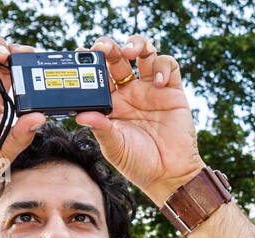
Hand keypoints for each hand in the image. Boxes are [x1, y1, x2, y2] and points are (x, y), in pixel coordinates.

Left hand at [76, 35, 202, 205]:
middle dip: (109, 47)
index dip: (90, 63)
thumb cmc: (139, 164)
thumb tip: (81, 115)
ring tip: (130, 52)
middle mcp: (131, 92)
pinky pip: (169, 66)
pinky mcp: (173, 91)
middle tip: (102, 48)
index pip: (98, 74)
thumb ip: (101, 129)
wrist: (170, 175)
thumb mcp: (115, 148)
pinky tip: (158, 82)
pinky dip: (163, 66)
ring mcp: (152, 89)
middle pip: (118, 57)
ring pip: (144, 53)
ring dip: (136, 44)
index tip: (81, 56)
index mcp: (112, 102)